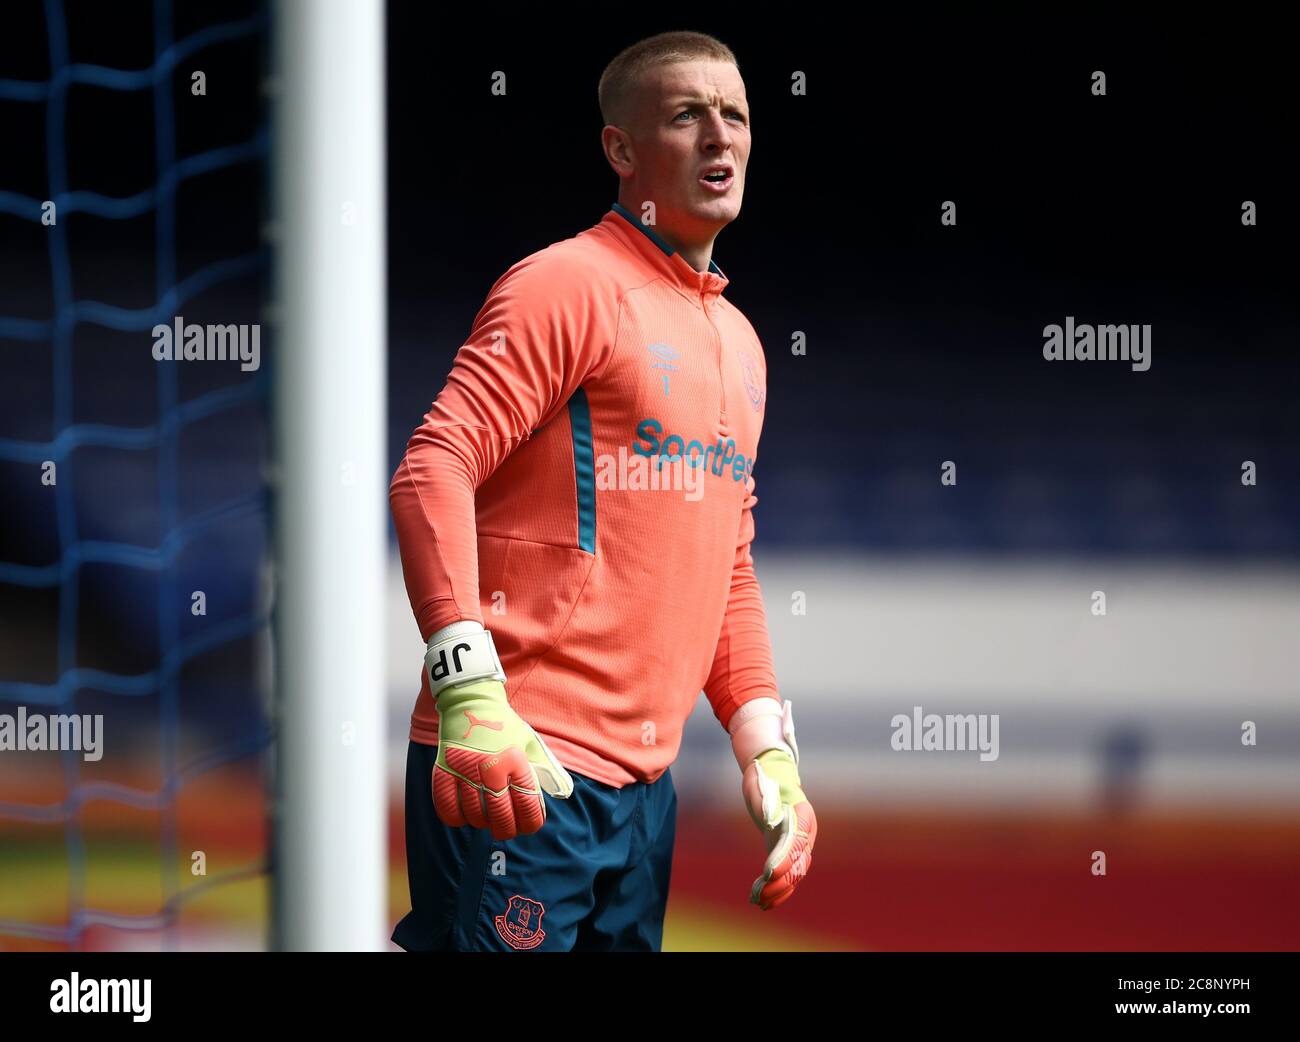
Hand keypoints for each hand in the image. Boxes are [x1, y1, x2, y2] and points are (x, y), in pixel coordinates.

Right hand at [433, 678, 573, 839]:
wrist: (472, 703)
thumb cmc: (505, 727)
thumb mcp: (531, 743)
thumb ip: (547, 769)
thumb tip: (563, 792)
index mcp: (515, 760)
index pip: (527, 804)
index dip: (530, 822)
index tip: (529, 827)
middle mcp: (490, 767)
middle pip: (500, 816)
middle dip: (507, 830)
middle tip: (507, 831)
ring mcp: (465, 770)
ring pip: (475, 815)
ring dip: (483, 824)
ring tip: (488, 820)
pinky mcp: (444, 770)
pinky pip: (447, 807)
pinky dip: (456, 818)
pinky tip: (464, 816)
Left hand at [741, 747, 816, 909]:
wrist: (772, 775)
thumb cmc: (766, 779)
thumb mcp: (762, 786)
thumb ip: (766, 802)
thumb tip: (769, 818)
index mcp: (803, 816)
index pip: (796, 843)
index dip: (783, 860)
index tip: (768, 873)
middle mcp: (805, 833)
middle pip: (798, 864)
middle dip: (780, 882)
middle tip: (760, 895)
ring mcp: (799, 844)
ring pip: (794, 875)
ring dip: (778, 891)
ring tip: (759, 903)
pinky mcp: (787, 852)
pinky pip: (787, 875)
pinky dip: (777, 890)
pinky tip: (764, 902)